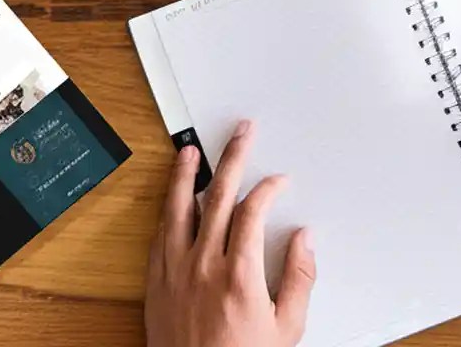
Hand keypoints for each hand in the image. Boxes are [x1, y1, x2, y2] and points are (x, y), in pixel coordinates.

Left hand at [145, 120, 315, 346]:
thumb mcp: (286, 329)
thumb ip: (298, 279)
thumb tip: (304, 240)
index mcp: (239, 276)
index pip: (252, 212)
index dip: (267, 188)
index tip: (277, 181)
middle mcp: (203, 267)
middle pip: (217, 197)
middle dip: (232, 159)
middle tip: (241, 134)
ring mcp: (175, 272)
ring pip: (179, 209)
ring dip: (185, 175)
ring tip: (190, 151)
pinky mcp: (156, 282)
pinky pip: (160, 235)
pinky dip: (167, 210)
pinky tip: (171, 197)